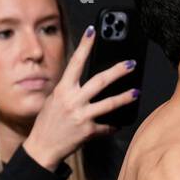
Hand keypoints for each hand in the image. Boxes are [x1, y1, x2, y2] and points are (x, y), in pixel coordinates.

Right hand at [22, 27, 139, 169]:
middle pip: (100, 81)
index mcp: (62, 90)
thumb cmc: (48, 122)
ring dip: (125, 97)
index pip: (75, 63)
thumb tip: (84, 80)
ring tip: (136, 92)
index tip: (93, 32)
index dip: (85, 46)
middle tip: (130, 63)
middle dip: (118, 71)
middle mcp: (72, 101)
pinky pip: (106, 126)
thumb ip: (69, 90)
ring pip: (109, 103)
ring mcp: (81, 116)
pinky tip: (120, 123)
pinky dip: (113, 125)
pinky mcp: (88, 131)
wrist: (43, 147)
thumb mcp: (54, 100)